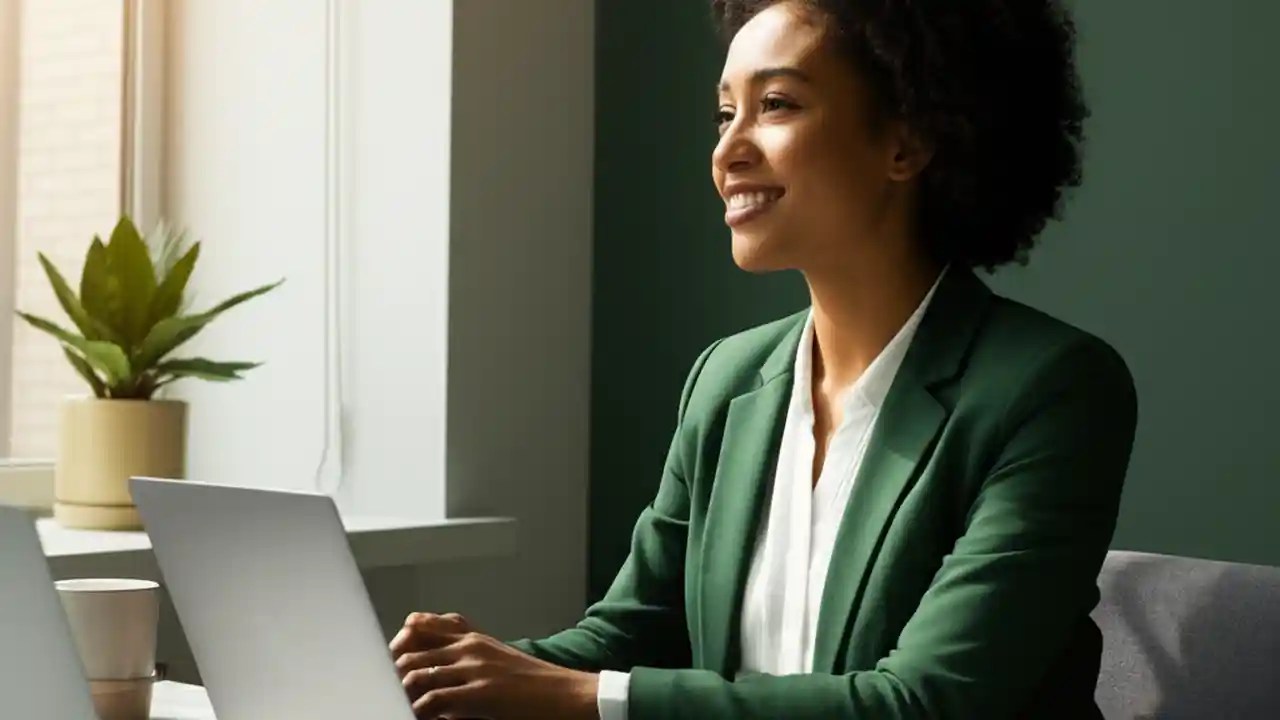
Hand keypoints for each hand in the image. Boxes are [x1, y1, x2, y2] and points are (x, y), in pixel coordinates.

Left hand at [394, 620, 598, 719]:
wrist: (565, 693)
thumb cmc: (533, 682)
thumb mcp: (496, 657)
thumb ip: (467, 652)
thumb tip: (436, 663)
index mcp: (472, 637)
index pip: (419, 627)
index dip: (396, 646)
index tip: (385, 665)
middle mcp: (469, 647)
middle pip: (410, 651)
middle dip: (390, 673)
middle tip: (381, 690)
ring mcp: (473, 668)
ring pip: (415, 675)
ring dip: (399, 693)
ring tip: (392, 704)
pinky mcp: (479, 693)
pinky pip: (433, 700)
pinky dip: (418, 711)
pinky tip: (416, 717)